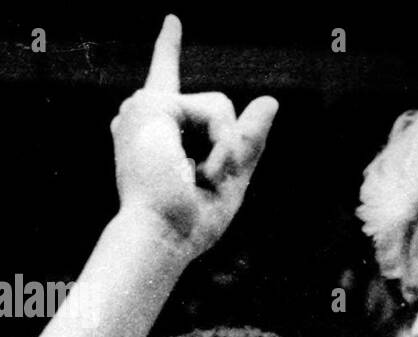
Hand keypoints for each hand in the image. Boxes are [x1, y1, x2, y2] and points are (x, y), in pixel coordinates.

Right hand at [110, 15, 277, 258]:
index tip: (173, 20)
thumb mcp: (231, 178)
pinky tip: (195, 166)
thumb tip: (271, 100)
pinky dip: (221, 143)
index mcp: (158, 133)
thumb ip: (248, 140)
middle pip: (217, 112)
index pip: (169, 84)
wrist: (161, 234)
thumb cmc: (190, 221)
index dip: (168, 50)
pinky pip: (217, 110)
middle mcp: (146, 115)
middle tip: (199, 185)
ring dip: (224, 147)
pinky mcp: (154, 103)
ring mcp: (145, 106)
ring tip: (196, 176)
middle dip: (227, 149)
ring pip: (219, 108)